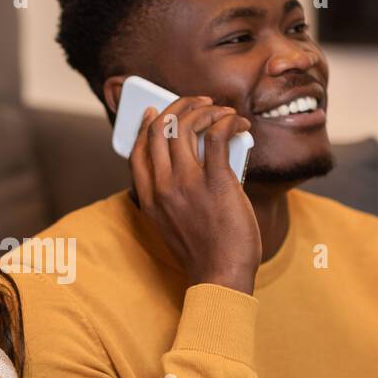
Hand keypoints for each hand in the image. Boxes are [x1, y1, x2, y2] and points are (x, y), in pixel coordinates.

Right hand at [128, 96, 260, 292]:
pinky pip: (217, 136)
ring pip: (185, 126)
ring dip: (205, 109)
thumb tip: (191, 166)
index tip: (157, 111)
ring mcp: (187, 183)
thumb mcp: (170, 226)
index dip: (147, 124)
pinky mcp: (215, 181)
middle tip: (199, 103)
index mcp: (148, 198)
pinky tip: (239, 122)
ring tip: (222, 110)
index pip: (138, 150)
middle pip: (160, 129)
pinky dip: (228, 121)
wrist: (221, 275)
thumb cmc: (203, 253)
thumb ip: (170, 198)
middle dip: (179, 106)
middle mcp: (162, 187)